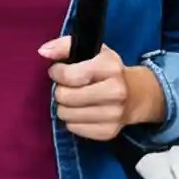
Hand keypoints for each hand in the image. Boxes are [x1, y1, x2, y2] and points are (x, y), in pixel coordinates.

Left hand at [39, 40, 163, 140]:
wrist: (136, 95)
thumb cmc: (107, 70)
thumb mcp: (91, 50)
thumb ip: (64, 46)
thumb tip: (43, 51)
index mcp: (110, 68)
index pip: (70, 76)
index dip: (57, 73)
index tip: (58, 71)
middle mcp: (116, 92)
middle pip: (66, 97)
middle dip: (60, 91)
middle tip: (67, 87)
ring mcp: (114, 115)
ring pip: (67, 115)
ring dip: (65, 107)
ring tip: (74, 99)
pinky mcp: (109, 132)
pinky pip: (74, 129)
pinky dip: (73, 120)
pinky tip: (82, 111)